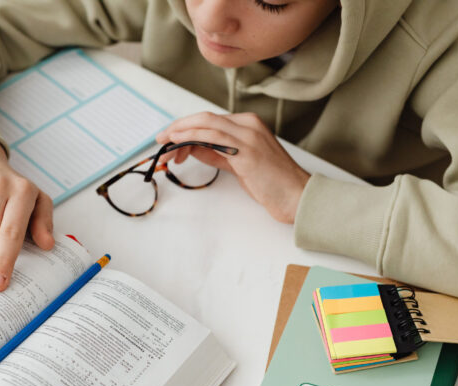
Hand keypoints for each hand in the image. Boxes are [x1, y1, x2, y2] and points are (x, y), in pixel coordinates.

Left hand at [155, 112, 309, 222]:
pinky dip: (192, 137)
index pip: (210, 120)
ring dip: (180, 133)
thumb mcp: (238, 164)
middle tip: (160, 139)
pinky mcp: (247, 151)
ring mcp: (249, 135)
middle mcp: (249, 124)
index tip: (170, 138)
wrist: (297, 196)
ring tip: (165, 145)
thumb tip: (192, 148)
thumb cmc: (271, 183)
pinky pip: (213, 137)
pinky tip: (178, 143)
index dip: (186, 127)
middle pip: (204, 118)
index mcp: (249, 124)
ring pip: (206, 124)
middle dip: (178, 127)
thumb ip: (217, 153)